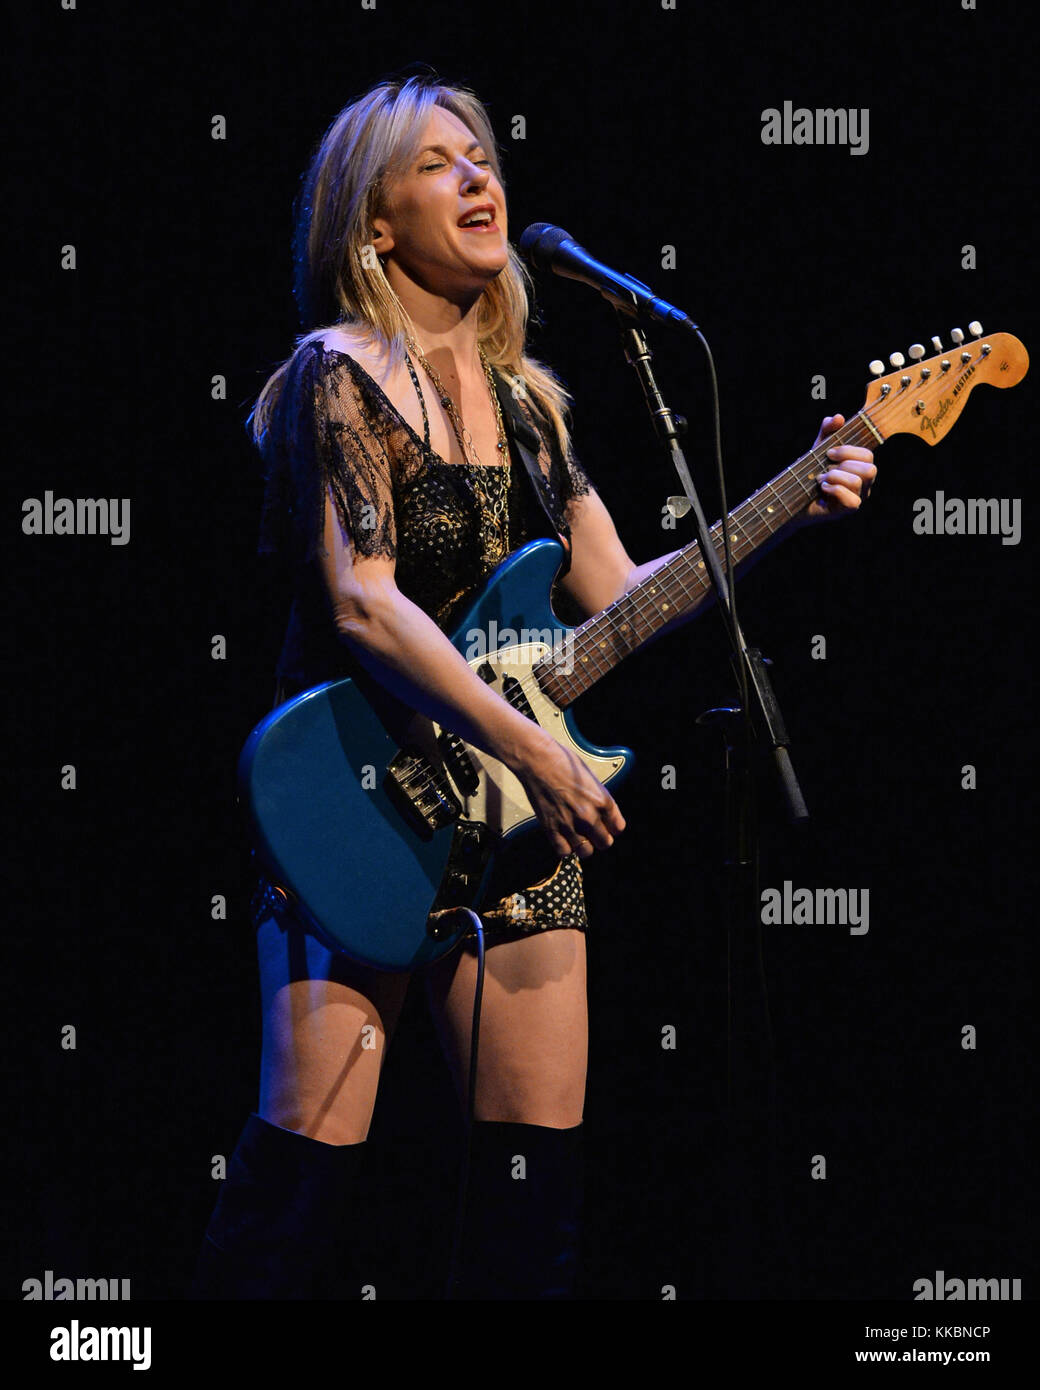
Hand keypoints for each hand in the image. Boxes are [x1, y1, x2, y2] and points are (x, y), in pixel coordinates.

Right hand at [509, 731, 625, 859]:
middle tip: (591, 832)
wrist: (538, 761)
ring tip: (577, 835)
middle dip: (599, 838)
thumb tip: (602, 815)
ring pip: (586, 852)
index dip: (611, 827)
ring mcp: (570, 824)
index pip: (618, 828)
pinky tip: (563, 837)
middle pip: (604, 843)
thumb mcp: (592, 779)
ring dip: (583, 845)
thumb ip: (599, 800)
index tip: (605, 824)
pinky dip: (564, 847)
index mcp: (603, 801)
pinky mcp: (552, 829)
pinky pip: (564, 851)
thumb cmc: (563, 763)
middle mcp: (589, 816)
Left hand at [802, 414, 876, 522]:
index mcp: (861, 467)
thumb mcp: (818, 447)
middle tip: (826, 466)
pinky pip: (852, 501)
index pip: (868, 455)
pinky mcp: (847, 510)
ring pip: (858, 482)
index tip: (829, 453)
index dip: (848, 451)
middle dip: (843, 464)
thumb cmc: (810, 472)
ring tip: (821, 479)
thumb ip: (827, 430)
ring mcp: (857, 498)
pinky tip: (823, 489)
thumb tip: (838, 417)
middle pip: (870, 469)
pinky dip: (835, 491)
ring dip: (834, 477)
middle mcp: (864, 483)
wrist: (792, 496)